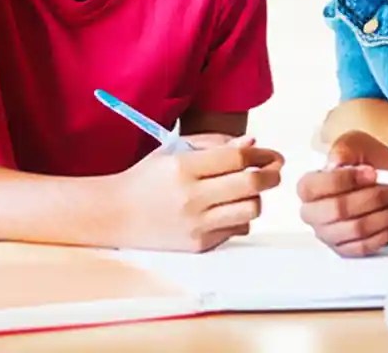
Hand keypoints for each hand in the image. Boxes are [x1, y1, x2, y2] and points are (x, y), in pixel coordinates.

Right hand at [110, 135, 283, 251]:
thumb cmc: (147, 178)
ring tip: (247, 192)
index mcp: (183, 168)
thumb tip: (252, 143)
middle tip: (274, 171)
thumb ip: (215, 143)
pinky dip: (239, 217)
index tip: (268, 154)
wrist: (114, 215)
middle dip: (271, 174)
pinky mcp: (198, 245)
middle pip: (251, 184)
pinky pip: (237, 229)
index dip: (261, 154)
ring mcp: (195, 224)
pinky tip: (227, 209)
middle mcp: (191, 197)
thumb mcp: (174, 150)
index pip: (237, 158)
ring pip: (251, 209)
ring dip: (256, 198)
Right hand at [297, 131, 387, 256]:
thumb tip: (336, 163)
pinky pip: (368, 245)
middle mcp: (313, 214)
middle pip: (339, 210)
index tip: (372, 172)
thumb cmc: (363, 161)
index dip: (346, 180)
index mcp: (308, 186)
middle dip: (374, 198)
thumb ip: (344, 149)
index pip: (316, 187)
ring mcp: (329, 234)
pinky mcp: (347, 249)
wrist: (382, 179)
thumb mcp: (354, 143)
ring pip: (358, 229)